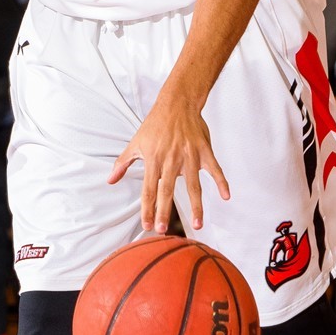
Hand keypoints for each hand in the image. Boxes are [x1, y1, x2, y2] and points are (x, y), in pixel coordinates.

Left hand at [108, 85, 226, 232]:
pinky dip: (221, 182)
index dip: (147, 208)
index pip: (149, 189)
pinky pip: (215, 169)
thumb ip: (123, 163)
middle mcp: (171, 160)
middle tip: (163, 231)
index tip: (147, 225)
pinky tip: (226, 196)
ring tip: (198, 224)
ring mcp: (189, 156)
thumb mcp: (135, 142)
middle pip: (167, 191)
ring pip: (193, 185)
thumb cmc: (155, 124)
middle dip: (164, 212)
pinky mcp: (204, 150)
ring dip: (196, 206)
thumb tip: (110, 180)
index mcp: (154, 159)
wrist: (176, 103)